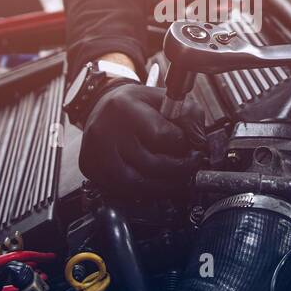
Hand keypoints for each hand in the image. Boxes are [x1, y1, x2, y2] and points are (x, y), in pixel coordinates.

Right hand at [79, 83, 204, 189]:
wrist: (101, 108)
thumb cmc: (133, 105)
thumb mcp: (161, 99)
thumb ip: (187, 115)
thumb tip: (199, 142)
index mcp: (123, 107)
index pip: (162, 134)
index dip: (182, 143)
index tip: (190, 145)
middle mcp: (105, 131)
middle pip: (151, 163)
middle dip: (179, 169)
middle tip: (191, 165)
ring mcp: (95, 153)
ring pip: (137, 183)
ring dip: (164, 186)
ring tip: (178, 180)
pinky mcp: (91, 168)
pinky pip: (122, 191)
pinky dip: (143, 192)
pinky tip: (156, 184)